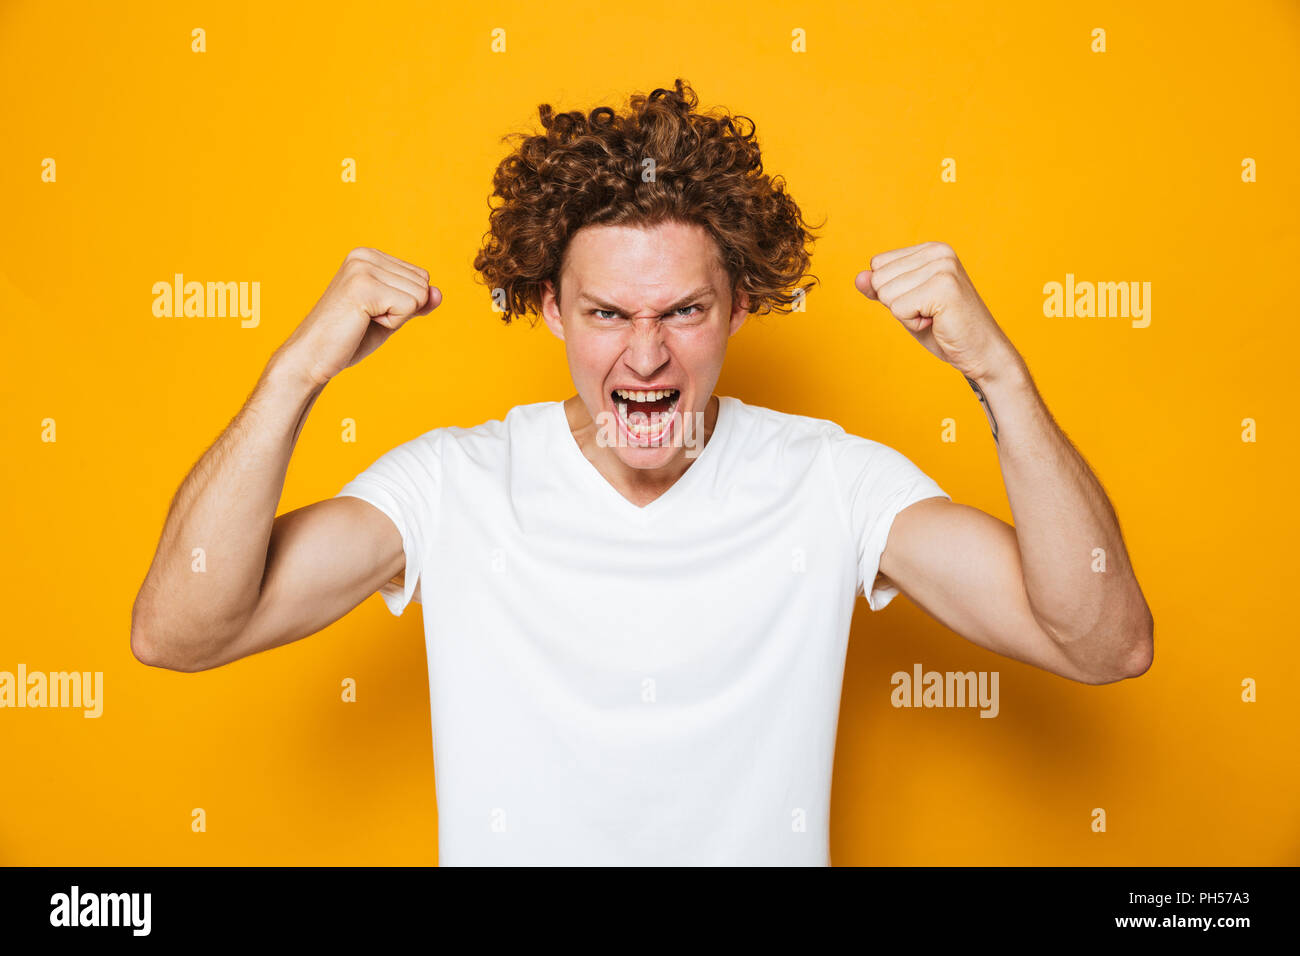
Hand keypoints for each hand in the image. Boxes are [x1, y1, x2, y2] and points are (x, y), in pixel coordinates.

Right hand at [275, 247, 440, 386]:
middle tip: (367, 319)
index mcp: (369, 255)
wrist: (313, 357)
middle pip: (423, 284)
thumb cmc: (349, 337)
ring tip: (363, 320)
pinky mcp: (363, 286)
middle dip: (402, 310)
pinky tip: (362, 323)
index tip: (372, 312)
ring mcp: (362, 268)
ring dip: (396, 318)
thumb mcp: (391, 316)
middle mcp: (365, 255)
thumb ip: (416, 302)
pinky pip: (408, 307)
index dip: (405, 305)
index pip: (421, 278)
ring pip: (419, 295)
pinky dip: (391, 324)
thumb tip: (439, 293)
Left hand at [855, 241, 1014, 383]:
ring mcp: (943, 267)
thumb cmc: (943, 329)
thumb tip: (858, 277)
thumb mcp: (904, 305)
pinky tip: (937, 322)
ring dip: (906, 315)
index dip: (891, 292)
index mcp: (930, 249)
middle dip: (897, 305)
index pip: (877, 265)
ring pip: (887, 295)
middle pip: (879, 279)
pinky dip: (913, 324)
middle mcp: (938, 251)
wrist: (980, 352)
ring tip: (934, 317)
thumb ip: (880, 289)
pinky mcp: (943, 287)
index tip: (921, 302)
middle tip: (929, 313)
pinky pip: (898, 309)